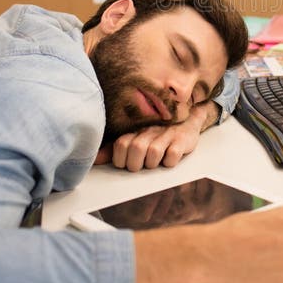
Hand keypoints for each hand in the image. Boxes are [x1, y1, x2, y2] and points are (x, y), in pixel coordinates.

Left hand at [96, 101, 219, 170]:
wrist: (188, 117)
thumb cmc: (158, 131)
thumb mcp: (136, 137)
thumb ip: (113, 149)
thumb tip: (94, 160)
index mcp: (136, 128)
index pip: (120, 145)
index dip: (121, 159)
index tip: (126, 163)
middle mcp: (150, 129)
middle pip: (136, 149)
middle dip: (136, 164)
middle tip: (141, 165)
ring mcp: (167, 133)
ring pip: (154, 152)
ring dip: (153, 163)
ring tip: (155, 161)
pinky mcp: (183, 139)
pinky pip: (173, 154)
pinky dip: (170, 161)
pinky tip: (169, 158)